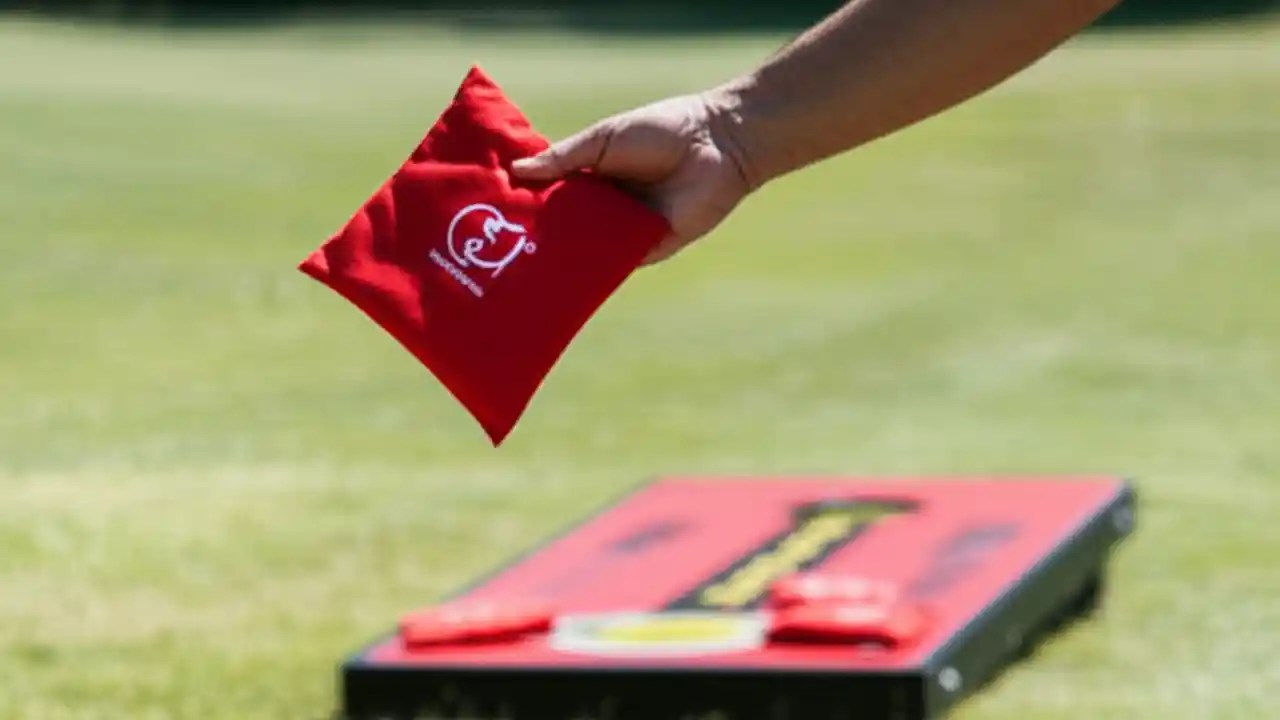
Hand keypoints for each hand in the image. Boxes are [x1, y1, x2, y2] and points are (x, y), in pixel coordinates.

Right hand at [511, 91, 752, 264]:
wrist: (716, 143)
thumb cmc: (662, 130)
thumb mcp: (603, 139)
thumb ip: (564, 158)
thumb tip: (517, 170)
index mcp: (592, 178)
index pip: (551, 199)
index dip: (526, 207)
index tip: (492, 217)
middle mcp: (605, 209)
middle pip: (563, 230)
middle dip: (536, 240)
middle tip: (496, 254)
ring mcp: (624, 232)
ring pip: (585, 252)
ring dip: (559, 261)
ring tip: (519, 274)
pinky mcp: (647, 250)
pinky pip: (614, 266)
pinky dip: (592, 272)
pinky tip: (563, 282)